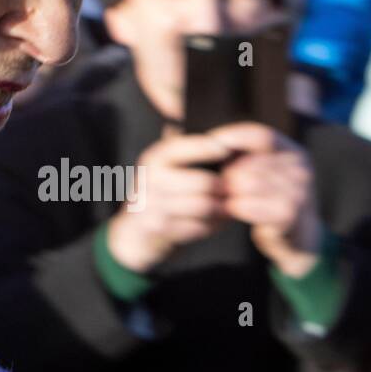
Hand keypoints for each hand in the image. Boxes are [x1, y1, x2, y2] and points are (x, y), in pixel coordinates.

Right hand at [106, 133, 230, 272]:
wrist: (133, 233)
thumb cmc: (158, 195)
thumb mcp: (164, 168)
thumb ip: (186, 151)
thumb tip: (221, 138)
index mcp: (153, 158)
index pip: (181, 147)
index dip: (207, 147)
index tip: (228, 151)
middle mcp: (149, 178)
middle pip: (204, 182)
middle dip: (225, 188)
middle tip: (237, 190)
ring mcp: (152, 204)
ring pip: (205, 206)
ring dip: (222, 209)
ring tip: (229, 206)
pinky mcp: (158, 228)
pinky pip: (198, 227)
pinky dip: (212, 226)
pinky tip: (214, 223)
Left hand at [209, 122, 322, 276]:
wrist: (299, 236)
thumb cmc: (272, 197)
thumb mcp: (265, 170)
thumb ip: (246, 154)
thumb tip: (212, 141)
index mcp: (295, 152)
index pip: (262, 135)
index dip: (235, 136)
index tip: (211, 140)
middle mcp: (302, 169)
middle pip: (251, 162)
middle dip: (230, 171)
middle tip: (220, 181)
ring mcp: (300, 193)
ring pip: (250, 182)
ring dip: (232, 190)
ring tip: (226, 195)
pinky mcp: (290, 215)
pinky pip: (254, 205)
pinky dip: (239, 206)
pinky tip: (233, 208)